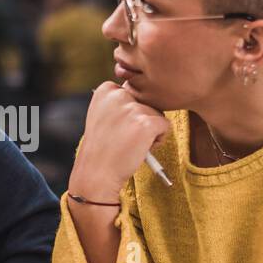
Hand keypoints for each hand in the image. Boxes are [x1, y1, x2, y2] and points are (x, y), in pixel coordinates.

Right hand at [69, 81, 170, 199]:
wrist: (97, 173)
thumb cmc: (102, 148)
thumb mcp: (102, 116)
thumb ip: (118, 103)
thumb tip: (143, 97)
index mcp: (106, 90)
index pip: (132, 93)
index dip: (128, 113)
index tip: (115, 127)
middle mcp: (119, 95)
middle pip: (146, 102)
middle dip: (141, 119)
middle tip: (123, 137)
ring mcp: (133, 109)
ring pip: (157, 114)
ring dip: (149, 130)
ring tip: (130, 144)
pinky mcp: (147, 123)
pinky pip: (165, 125)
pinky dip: (158, 139)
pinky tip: (141, 148)